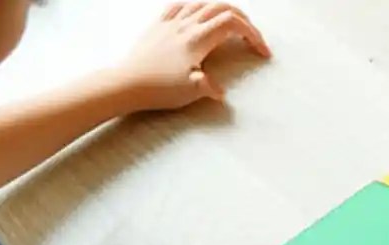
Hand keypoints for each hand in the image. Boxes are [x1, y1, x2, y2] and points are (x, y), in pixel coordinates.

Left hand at [114, 2, 270, 111]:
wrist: (126, 83)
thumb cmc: (159, 88)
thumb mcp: (191, 91)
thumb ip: (211, 86)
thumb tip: (221, 90)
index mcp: (197, 39)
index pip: (233, 25)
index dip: (253, 35)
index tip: (262, 52)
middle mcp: (186, 26)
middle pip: (221, 8)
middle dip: (244, 20)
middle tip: (252, 37)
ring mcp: (171, 23)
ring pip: (203, 4)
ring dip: (223, 10)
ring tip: (232, 24)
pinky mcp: (159, 26)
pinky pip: (180, 6)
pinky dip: (196, 6)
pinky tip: (199, 13)